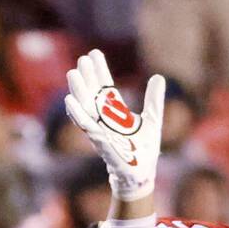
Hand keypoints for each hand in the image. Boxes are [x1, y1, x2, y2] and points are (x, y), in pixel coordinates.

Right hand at [64, 49, 164, 201]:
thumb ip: (154, 99)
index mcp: (115, 112)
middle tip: (81, 59)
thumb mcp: (154, 119)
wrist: (143, 173)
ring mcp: (101, 130)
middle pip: (92, 94)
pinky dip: (78, 114)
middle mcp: (104, 120)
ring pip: (85, 108)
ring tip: (72, 74)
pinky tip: (70, 101)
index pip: (104, 87)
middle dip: (86, 77)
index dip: (99, 71)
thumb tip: (158, 77)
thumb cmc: (145, 149)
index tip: (93, 54)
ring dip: (78, 91)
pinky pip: (87, 126)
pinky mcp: (101, 142)